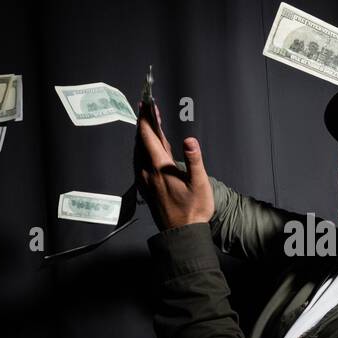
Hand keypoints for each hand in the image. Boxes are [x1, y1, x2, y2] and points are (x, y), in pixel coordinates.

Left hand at [134, 100, 213, 230]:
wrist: (182, 234)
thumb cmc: (193, 210)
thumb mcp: (199, 184)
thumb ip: (194, 160)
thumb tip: (190, 141)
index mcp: (160, 167)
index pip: (149, 136)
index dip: (147, 118)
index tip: (146, 104)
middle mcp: (147, 172)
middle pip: (141, 141)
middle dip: (144, 123)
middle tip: (147, 108)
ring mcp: (144, 180)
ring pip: (138, 151)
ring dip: (142, 136)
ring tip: (147, 124)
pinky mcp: (145, 187)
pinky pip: (139, 162)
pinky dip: (142, 149)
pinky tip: (147, 149)